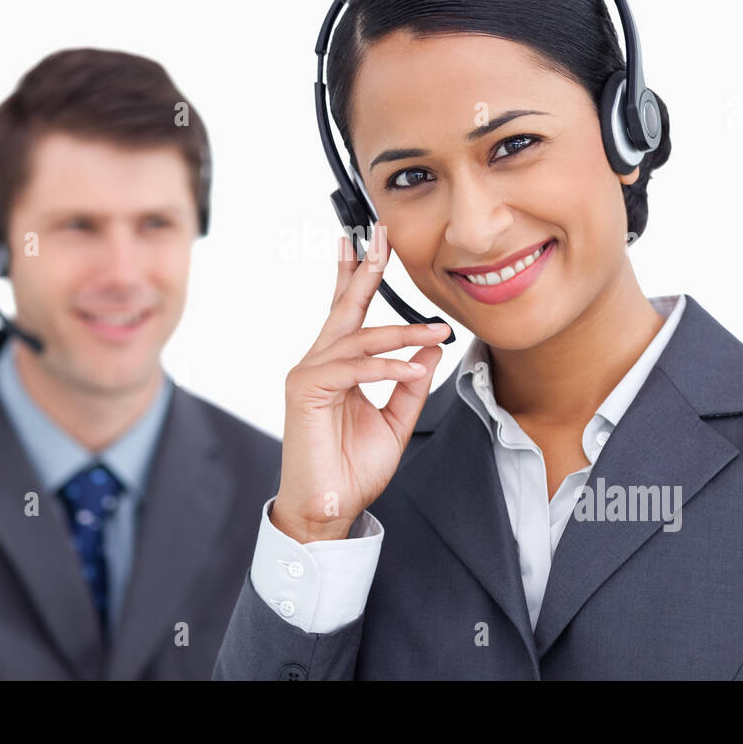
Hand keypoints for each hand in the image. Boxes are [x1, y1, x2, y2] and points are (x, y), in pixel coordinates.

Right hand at [272, 225, 449, 542]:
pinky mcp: (306, 391)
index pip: (349, 313)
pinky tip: (410, 369)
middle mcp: (318, 362)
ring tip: (436, 331)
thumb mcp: (396, 422)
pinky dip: (386, 367)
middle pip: (344, 307)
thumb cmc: (352, 469)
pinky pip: (353, 369)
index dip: (358, 275)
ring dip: (402, 334)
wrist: (328, 508)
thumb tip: (431, 350)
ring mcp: (308, 374)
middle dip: (364, 268)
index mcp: (336, 366)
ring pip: (359, 338)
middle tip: (380, 234)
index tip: (370, 242)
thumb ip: (411, 384)